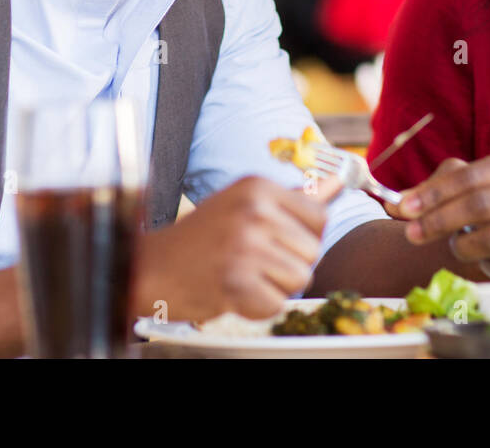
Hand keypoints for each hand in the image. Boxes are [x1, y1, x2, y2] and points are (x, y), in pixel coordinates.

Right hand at [135, 176, 327, 322]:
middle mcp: (254, 210)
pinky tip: (233, 291)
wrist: (151, 268)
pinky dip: (257, 306)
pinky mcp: (236, 281)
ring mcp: (245, 245)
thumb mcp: (245, 204)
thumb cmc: (201, 238)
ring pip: (300, 279)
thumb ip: (294, 198)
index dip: (303, 237)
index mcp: (258, 186)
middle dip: (288, 264)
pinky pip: (276, 304)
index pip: (319, 217)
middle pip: (313, 251)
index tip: (274, 240)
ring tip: (243, 274)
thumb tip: (338, 183)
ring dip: (274, 286)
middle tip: (251, 260)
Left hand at [395, 152, 489, 283]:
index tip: (405, 209)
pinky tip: (484, 258)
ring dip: (461, 246)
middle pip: (480, 206)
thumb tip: (394, 204)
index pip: (470, 177)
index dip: (434, 193)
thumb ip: (429, 191)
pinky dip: (485, 264)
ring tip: (455, 244)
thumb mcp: (464, 186)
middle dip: (439, 221)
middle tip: (411, 234)